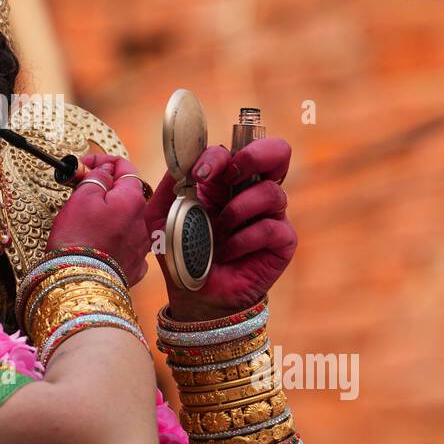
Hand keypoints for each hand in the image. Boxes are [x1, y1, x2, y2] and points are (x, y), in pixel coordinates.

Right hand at [46, 153, 151, 284]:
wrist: (78, 281)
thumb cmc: (77, 238)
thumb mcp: (82, 197)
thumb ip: (97, 177)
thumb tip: (105, 170)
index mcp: (133, 200)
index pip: (125, 167)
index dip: (104, 160)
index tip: (86, 164)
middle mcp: (144, 222)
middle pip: (127, 195)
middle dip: (105, 189)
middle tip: (82, 191)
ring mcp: (142, 247)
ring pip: (128, 221)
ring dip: (111, 215)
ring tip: (87, 221)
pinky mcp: (135, 266)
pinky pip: (128, 245)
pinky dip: (116, 240)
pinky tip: (101, 242)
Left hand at [143, 137, 296, 319]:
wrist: (194, 293)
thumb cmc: (180, 250)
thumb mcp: (161, 214)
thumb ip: (170, 184)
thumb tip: (184, 161)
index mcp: (225, 181)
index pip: (233, 150)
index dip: (218, 156)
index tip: (198, 174)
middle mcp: (252, 192)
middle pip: (277, 152)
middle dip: (255, 156)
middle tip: (231, 175)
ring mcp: (270, 215)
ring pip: (272, 192)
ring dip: (237, 211)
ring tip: (219, 232)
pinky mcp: (282, 241)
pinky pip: (271, 227)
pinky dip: (243, 240)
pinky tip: (228, 252)